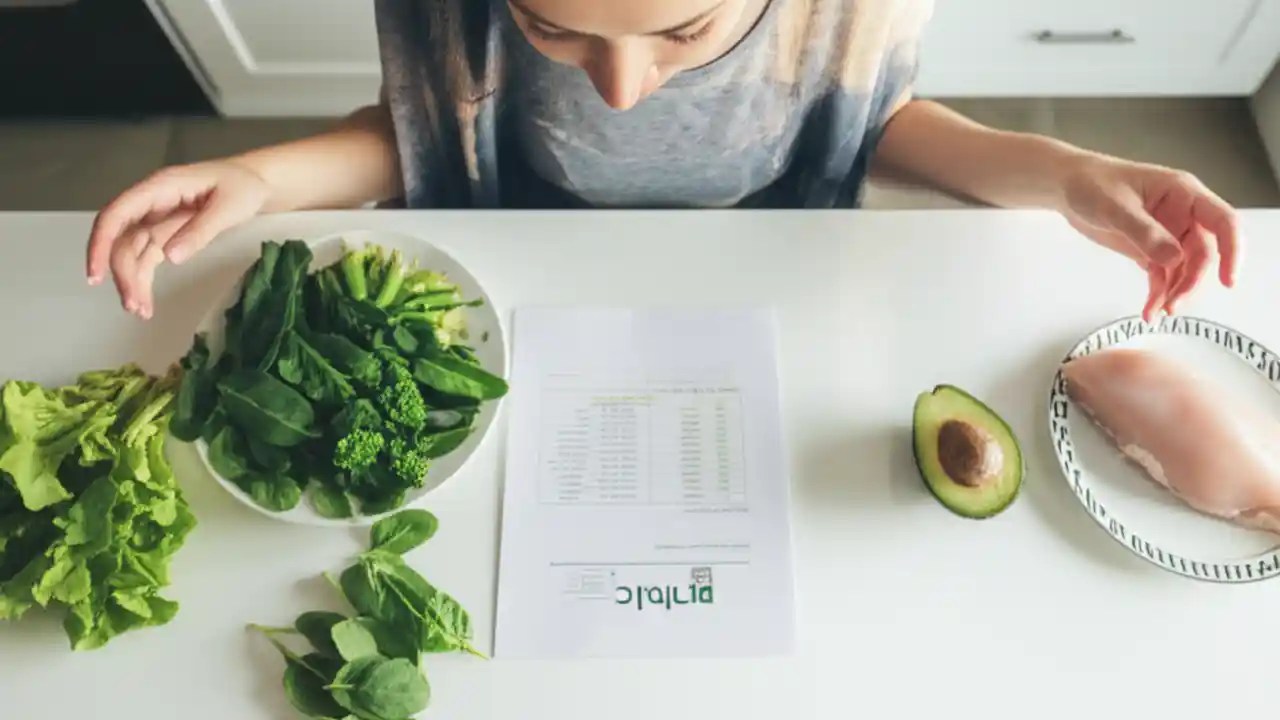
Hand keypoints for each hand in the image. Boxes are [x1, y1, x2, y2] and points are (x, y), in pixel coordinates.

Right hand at [86, 159, 270, 318]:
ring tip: (140, 311)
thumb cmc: (243, 186)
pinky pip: (146, 257)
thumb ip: (200, 231)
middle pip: (121, 238)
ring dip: (131, 281)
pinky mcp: (166, 234)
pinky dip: (143, 279)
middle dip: (121, 273)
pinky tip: (145, 303)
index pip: (117, 214)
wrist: (257, 182)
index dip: (100, 243)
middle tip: (132, 305)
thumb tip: (170, 257)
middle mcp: (151, 203)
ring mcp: (156, 219)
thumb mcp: (228, 208)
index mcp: (160, 188)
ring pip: (131, 252)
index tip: (96, 274)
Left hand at [1058, 155, 1240, 322]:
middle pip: (1202, 253)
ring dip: (1176, 292)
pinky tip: (1149, 311)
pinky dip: (1158, 293)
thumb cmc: (1093, 183)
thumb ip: (1144, 232)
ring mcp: (1168, 234)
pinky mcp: (1150, 249)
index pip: (1223, 221)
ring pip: (1184, 269)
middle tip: (1173, 305)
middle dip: (1192, 281)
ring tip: (1159, 312)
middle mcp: (1182, 215)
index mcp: (1184, 194)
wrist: (1068, 187)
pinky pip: (1162, 275)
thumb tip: (1175, 259)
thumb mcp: (1115, 206)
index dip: (1231, 250)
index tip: (1227, 280)